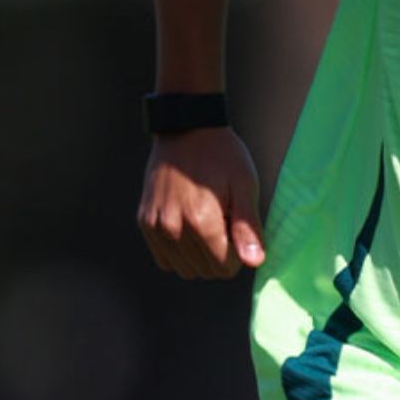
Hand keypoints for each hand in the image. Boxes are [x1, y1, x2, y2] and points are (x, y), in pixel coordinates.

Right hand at [137, 126, 264, 279]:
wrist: (187, 129)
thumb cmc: (222, 156)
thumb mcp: (244, 185)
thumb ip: (248, 227)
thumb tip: (254, 262)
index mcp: (200, 220)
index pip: (224, 267)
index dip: (238, 252)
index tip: (237, 225)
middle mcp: (172, 228)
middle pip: (205, 270)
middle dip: (220, 253)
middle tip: (223, 219)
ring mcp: (155, 226)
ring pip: (184, 269)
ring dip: (200, 254)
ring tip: (206, 220)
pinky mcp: (145, 222)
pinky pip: (164, 259)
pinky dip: (180, 251)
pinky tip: (189, 226)